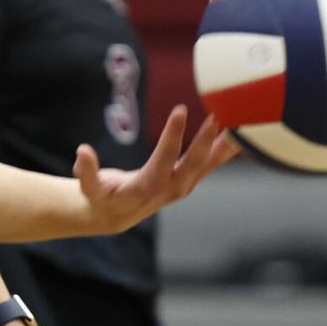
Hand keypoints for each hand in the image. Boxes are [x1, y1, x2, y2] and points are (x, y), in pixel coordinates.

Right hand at [72, 106, 239, 233]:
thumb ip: (86, 172)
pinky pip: (211, 163)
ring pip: (209, 163)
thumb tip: (82, 151)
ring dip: (225, 144)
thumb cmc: (102, 197)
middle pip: (194, 162)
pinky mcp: (189, 179)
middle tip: (219, 113)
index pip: (164, 159)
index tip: (180, 110)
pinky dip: (226, 149)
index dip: (172, 136)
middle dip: (207, 138)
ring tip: (244, 122)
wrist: (117, 215)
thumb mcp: (89, 188)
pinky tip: (243, 133)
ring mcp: (184, 185)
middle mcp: (171, 188)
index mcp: (147, 187)